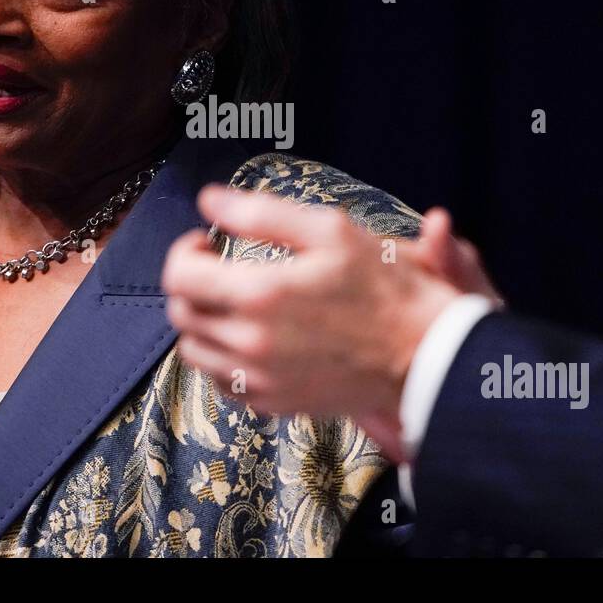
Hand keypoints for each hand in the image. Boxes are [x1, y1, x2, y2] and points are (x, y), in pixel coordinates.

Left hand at [162, 185, 500, 461]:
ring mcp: (259, 378)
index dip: (184, 250)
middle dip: (191, 282)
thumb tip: (210, 199)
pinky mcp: (272, 402)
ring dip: (202, 321)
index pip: (178, 275)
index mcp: (259, 294)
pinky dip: (222, 357)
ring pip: (193, 350)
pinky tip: (250, 337)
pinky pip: (222, 381)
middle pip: (180, 312)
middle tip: (218, 267)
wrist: (424, 354)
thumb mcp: (330, 230)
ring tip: (233, 302)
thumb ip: (261, 212)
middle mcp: (249, 342)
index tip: (206, 242)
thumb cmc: (384, 287)